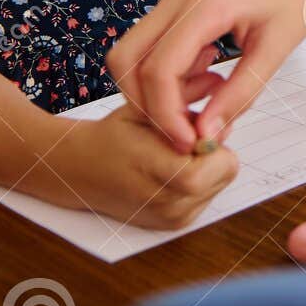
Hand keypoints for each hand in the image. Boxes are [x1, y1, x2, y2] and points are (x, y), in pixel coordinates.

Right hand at [57, 79, 239, 228]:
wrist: (79, 171)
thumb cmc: (112, 137)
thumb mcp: (145, 106)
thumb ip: (184, 94)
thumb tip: (217, 79)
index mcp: (164, 175)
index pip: (224, 161)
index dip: (212, 138)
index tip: (193, 126)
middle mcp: (171, 205)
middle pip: (226, 172)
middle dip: (213, 152)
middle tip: (183, 138)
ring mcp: (173, 219)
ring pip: (218, 184)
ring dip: (206, 166)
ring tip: (173, 154)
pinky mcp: (173, 225)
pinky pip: (204, 197)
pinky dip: (196, 182)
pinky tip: (170, 170)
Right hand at [109, 0, 305, 155]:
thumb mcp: (275, 49)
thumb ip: (239, 93)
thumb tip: (207, 136)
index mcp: (202, 8)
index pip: (157, 71)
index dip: (166, 115)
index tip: (191, 143)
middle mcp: (175, 1)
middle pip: (125, 62)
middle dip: (147, 105)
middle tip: (187, 130)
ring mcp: (172, 2)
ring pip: (133, 56)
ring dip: (156, 90)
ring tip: (207, 98)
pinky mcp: (177, 8)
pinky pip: (152, 48)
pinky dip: (167, 75)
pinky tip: (209, 79)